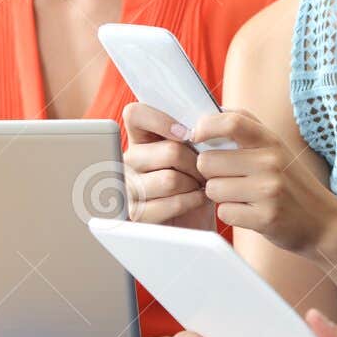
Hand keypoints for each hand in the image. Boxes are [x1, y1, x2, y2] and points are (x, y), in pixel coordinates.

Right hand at [122, 103, 214, 229]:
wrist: (197, 222)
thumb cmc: (197, 182)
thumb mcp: (195, 152)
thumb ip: (193, 132)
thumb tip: (208, 117)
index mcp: (140, 139)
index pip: (136, 114)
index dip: (162, 120)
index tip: (187, 134)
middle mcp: (129, 161)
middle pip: (170, 151)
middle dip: (197, 163)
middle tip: (204, 171)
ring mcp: (128, 188)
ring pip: (171, 179)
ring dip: (195, 184)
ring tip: (199, 186)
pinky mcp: (135, 214)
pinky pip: (172, 202)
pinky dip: (192, 201)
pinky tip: (196, 200)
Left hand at [189, 110, 336, 254]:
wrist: (323, 221)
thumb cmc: (291, 183)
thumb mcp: (276, 148)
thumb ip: (245, 129)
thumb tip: (207, 118)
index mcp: (270, 141)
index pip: (230, 122)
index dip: (205, 127)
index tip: (196, 137)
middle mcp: (270, 162)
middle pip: (207, 162)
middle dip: (210, 173)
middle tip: (227, 178)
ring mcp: (268, 190)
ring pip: (212, 189)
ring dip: (220, 196)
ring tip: (242, 196)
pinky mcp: (265, 217)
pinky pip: (224, 213)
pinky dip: (231, 214)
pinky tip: (249, 212)